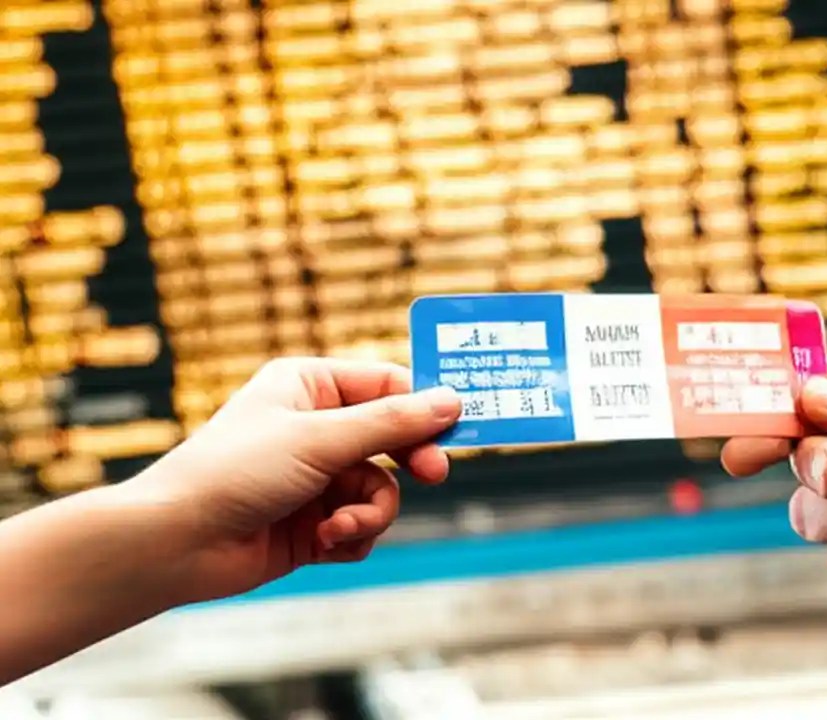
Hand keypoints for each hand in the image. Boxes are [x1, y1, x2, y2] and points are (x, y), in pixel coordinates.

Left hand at [134, 358, 460, 602]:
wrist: (175, 543)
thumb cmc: (233, 472)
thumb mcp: (320, 438)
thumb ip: (391, 422)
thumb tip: (451, 400)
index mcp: (310, 386)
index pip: (388, 385)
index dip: (426, 405)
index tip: (461, 425)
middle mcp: (316, 427)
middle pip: (393, 438)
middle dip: (409, 462)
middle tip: (434, 474)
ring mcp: (316, 478)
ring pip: (381, 490)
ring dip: (369, 512)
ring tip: (340, 526)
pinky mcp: (313, 523)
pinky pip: (361, 526)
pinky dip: (350, 536)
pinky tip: (322, 542)